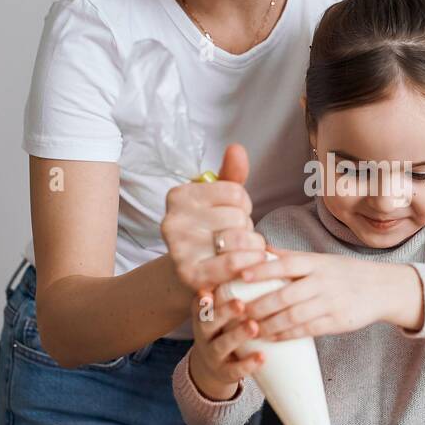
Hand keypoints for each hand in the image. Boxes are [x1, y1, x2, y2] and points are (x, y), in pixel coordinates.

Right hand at [161, 143, 268, 294]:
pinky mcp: (190, 275)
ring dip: (252, 248)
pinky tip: (248, 264)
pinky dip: (249, 263)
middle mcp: (173, 221)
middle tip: (235, 237)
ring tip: (241, 250)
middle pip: (238, 217)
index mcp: (179, 196)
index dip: (244, 205)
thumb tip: (236, 148)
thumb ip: (231, 174)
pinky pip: (233, 263)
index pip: (235, 192)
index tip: (233, 214)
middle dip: (247, 228)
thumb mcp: (219, 200)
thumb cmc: (209, 232)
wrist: (190, 273)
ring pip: (240, 239)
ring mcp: (179, 250)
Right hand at [187, 291, 266, 400]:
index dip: (202, 299)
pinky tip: (263, 358)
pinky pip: (235, 370)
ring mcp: (213, 354)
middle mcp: (204, 333)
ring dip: (237, 335)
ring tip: (254, 326)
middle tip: (240, 304)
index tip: (208, 291)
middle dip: (224, 313)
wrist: (213, 366)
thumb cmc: (224, 327)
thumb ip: (232, 287)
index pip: (200, 304)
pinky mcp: (224, 372)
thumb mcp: (221, 308)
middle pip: (208, 323)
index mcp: (203, 314)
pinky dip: (248, 364)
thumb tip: (264, 251)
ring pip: (222, 345)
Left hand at [225, 251, 423, 339]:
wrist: (382, 288)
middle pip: (284, 295)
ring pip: (293, 316)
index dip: (262, 269)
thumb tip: (259, 247)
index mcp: (315, 263)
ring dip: (269, 325)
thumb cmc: (344, 272)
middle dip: (259, 306)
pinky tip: (272, 338)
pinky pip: (307, 330)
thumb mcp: (320, 259)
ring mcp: (330, 302)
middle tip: (238, 313)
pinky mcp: (337, 321)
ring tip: (251, 329)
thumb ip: (290, 257)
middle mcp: (322, 281)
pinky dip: (287, 335)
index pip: (285, 264)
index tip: (241, 275)